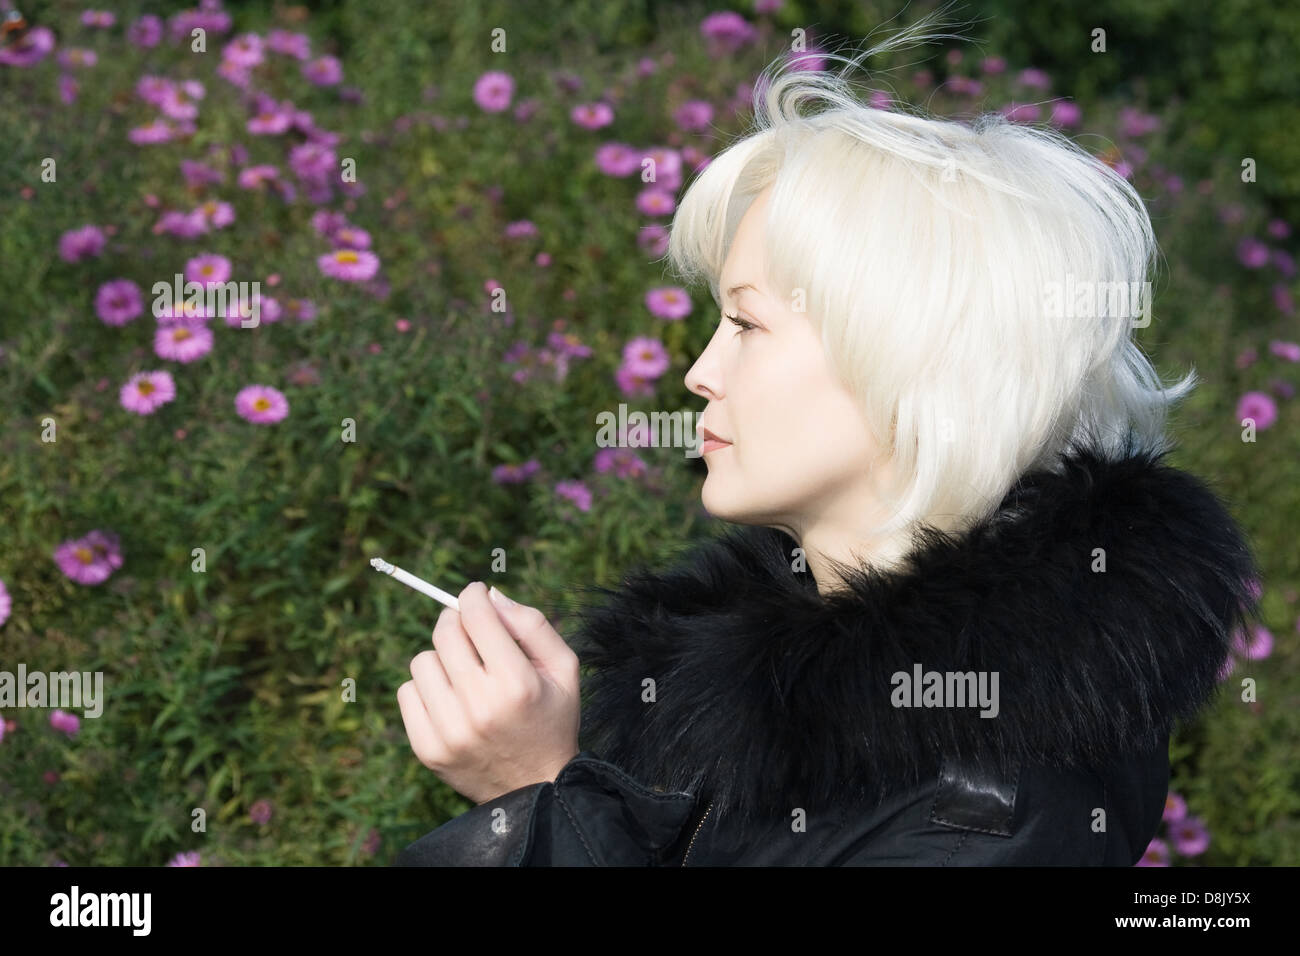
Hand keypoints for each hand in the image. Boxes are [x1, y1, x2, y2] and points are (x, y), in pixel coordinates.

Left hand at [397, 581, 581, 804]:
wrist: (537, 789)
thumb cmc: (552, 718)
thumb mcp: (563, 669)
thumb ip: (532, 624)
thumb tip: (490, 596)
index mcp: (516, 683)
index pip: (476, 616)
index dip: (473, 596)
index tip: (475, 595)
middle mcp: (480, 706)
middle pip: (445, 633)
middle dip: (457, 622)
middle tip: (470, 631)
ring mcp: (449, 731)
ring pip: (422, 661)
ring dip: (442, 659)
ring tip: (464, 676)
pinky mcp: (427, 749)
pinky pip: (407, 692)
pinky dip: (426, 689)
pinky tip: (450, 700)